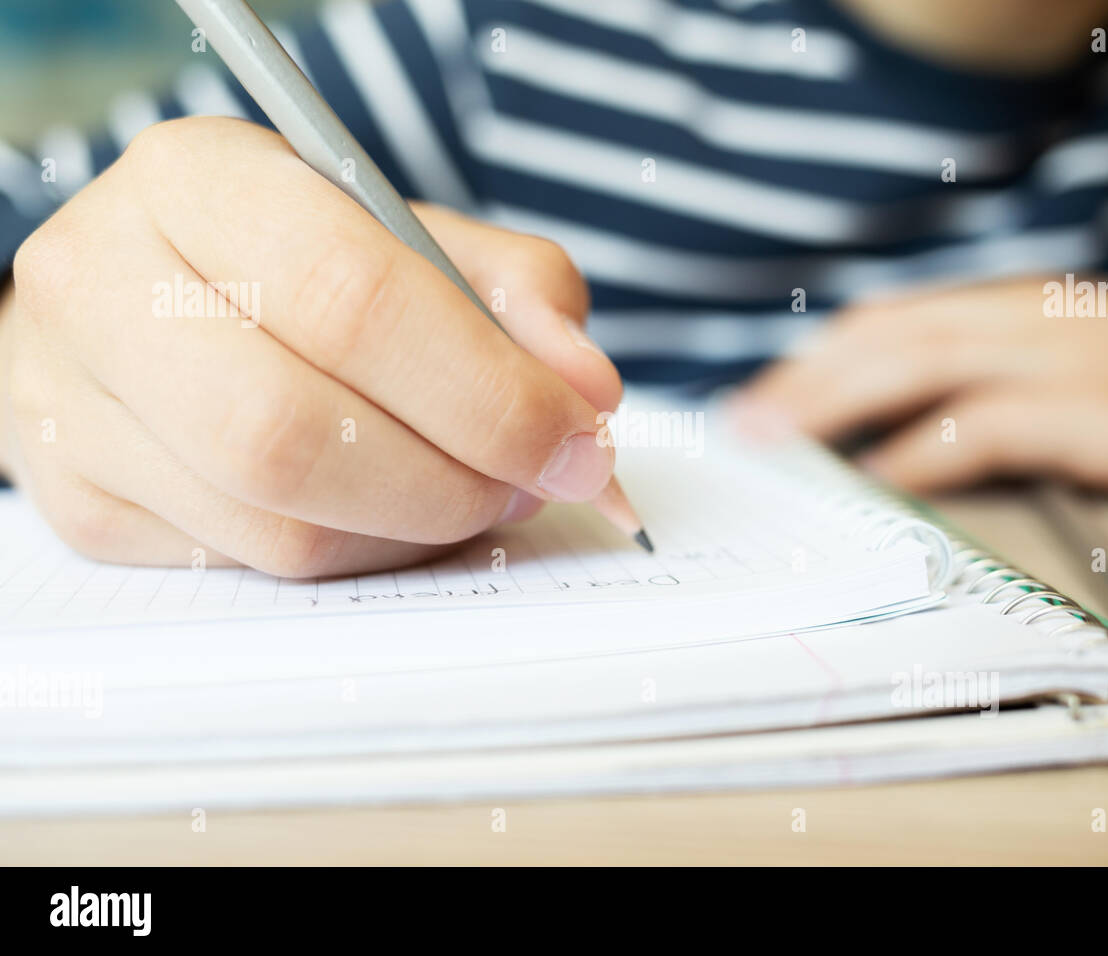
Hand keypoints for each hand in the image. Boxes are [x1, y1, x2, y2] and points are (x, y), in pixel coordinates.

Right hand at [0, 117, 621, 575]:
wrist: (150, 288)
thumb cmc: (297, 257)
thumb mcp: (413, 232)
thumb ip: (515, 293)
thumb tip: (585, 394)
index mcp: (199, 180)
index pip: (352, 297)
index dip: (488, 391)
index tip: (578, 440)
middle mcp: (103, 283)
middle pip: (291, 431)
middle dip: (452, 481)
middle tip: (530, 484)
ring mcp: (71, 403)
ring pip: (275, 524)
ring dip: (414, 531)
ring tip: (472, 493)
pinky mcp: (81, 499)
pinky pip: (251, 567)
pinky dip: (356, 556)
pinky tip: (390, 511)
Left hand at [733, 278, 1107, 497]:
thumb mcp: (1074, 369)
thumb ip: (992, 388)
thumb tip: (898, 441)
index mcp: (1016, 311)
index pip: (889, 323)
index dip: (815, 360)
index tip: (758, 400)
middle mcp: (1029, 321)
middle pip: (888, 337)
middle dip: (803, 381)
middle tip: (739, 425)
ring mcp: (1071, 360)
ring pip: (924, 365)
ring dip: (838, 404)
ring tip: (779, 443)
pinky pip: (997, 424)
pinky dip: (929, 450)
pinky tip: (886, 479)